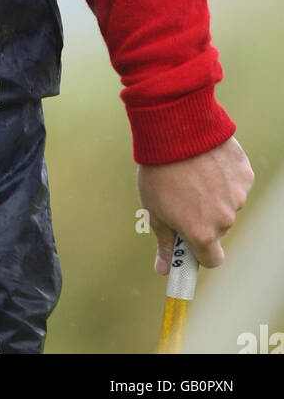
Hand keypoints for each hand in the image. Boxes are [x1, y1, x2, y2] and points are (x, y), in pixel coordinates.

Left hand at [137, 136, 253, 273]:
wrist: (174, 128)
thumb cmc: (159, 170)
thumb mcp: (154, 209)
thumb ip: (164, 242)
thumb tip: (163, 270)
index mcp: (201, 233)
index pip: (211, 259)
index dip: (200, 252)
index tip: (190, 242)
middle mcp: (224, 219)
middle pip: (218, 228)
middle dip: (203, 217)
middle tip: (183, 195)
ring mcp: (237, 196)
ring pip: (227, 204)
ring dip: (214, 194)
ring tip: (192, 172)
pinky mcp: (245, 174)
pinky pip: (235, 183)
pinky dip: (224, 176)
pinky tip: (206, 161)